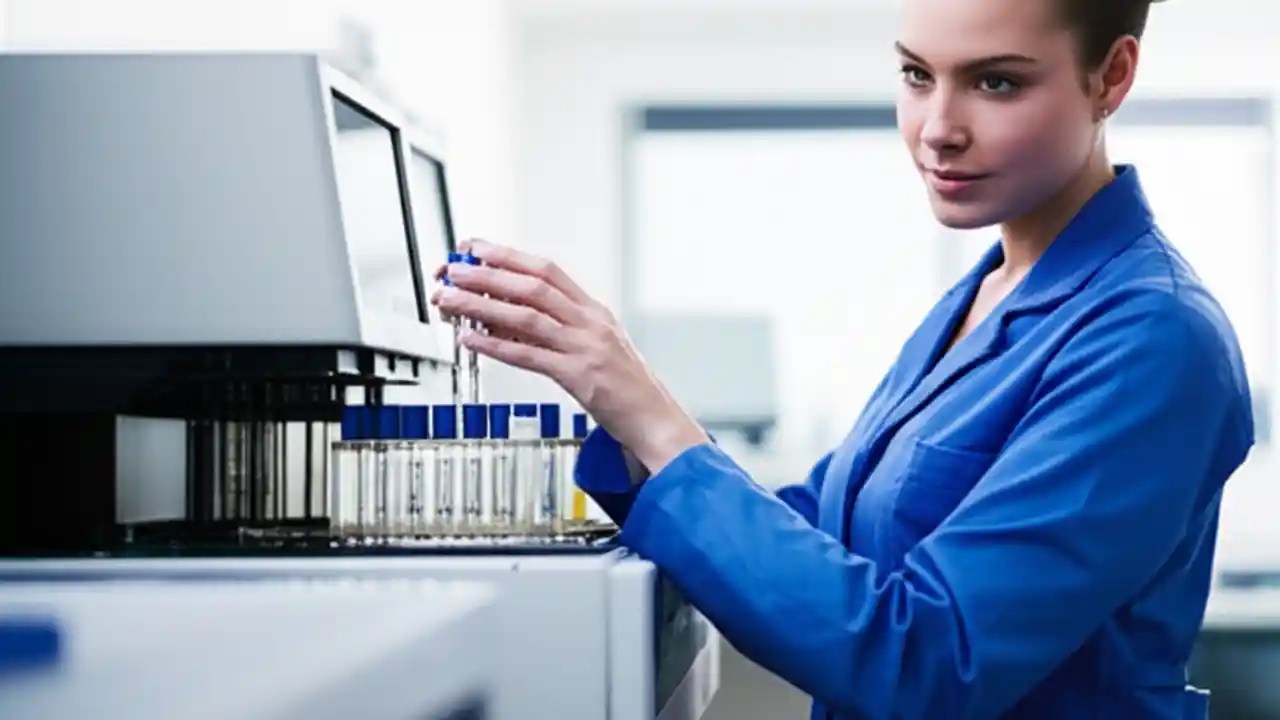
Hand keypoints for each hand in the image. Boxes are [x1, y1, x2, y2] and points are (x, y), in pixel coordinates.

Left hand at [431, 239, 708, 472]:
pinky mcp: (579, 376)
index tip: (475, 248)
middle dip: (487, 273)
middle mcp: (590, 322)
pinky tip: (471, 339)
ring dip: (482, 304)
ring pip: (526, 315)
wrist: (655, 418)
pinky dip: (495, 345)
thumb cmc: (624, 386)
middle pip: (532, 285)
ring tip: (450, 299)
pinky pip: (529, 355)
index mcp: (594, 310)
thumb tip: (502, 317)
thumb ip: (554, 329)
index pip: (546, 270)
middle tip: (452, 268)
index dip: (508, 255)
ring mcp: (585, 347)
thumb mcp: (594, 346)